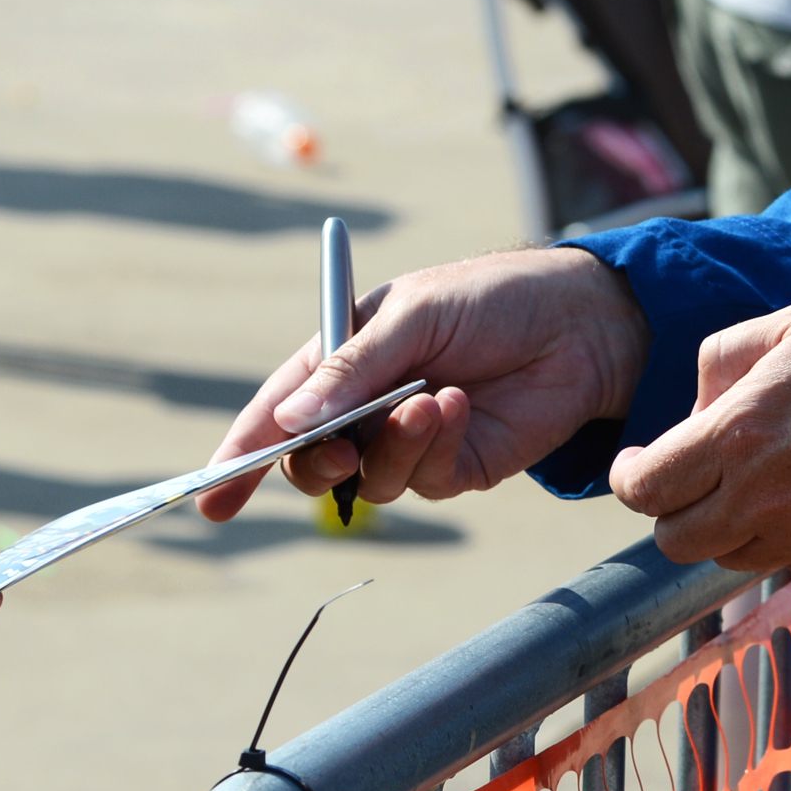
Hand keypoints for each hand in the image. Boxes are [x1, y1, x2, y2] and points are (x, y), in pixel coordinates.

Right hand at [197, 246, 649, 520]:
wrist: (581, 322)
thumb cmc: (492, 298)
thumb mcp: (414, 316)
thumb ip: (352, 370)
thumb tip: (291, 423)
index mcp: (342, 356)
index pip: (277, 408)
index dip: (240, 452)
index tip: (209, 492)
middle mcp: (367, 405)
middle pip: (311, 459)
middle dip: (314, 462)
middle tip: (338, 449)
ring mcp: (408, 441)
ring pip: (366, 478)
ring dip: (390, 445)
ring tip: (431, 401)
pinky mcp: (454, 466)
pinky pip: (421, 479)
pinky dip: (433, 445)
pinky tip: (461, 405)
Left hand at [609, 297, 790, 576]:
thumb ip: (727, 357)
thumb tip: (697, 406)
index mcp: (743, 434)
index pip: (648, 488)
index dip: (628, 480)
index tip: (634, 467)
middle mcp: (766, 497)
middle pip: (678, 541)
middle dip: (669, 512)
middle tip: (685, 480)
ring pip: (729, 559)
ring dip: (723, 529)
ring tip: (749, 483)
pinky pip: (785, 564)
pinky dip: (776, 540)